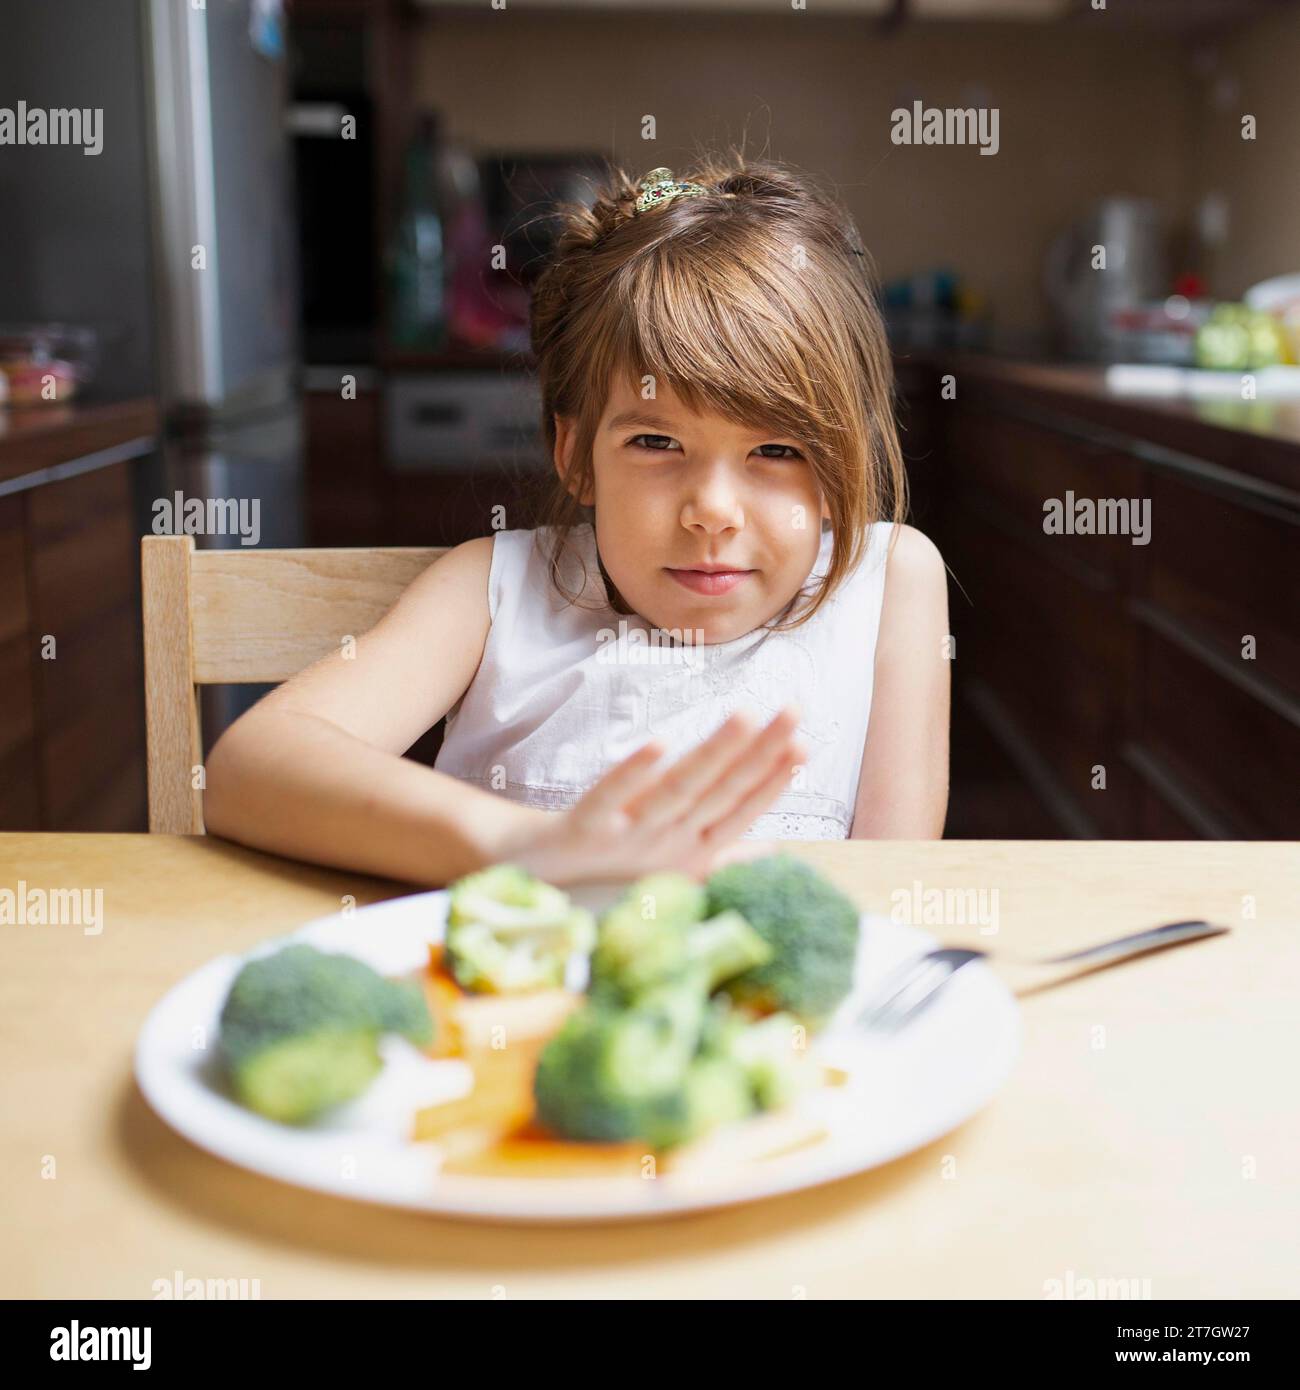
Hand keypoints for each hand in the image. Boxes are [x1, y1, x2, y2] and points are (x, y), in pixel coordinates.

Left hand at [499, 707, 805, 885]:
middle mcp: (666, 847)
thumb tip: (775, 849)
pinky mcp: (587, 828)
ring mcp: (629, 839)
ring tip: (745, 716)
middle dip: (761, 752)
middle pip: (720, 793)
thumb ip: (724, 854)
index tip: (806, 745)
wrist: (533, 875)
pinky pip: (614, 796)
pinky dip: (637, 772)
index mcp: (690, 852)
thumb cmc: (608, 863)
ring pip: (680, 790)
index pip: (742, 811)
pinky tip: (662, 741)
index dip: (775, 780)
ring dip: (715, 754)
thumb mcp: (674, 861)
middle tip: (794, 712)